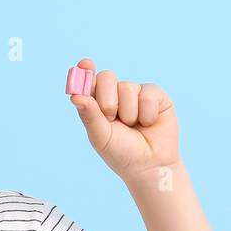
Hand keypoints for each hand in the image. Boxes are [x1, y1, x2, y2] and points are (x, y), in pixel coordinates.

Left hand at [69, 59, 179, 181]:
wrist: (150, 166)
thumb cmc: (122, 153)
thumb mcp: (101, 136)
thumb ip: (89, 115)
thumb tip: (75, 96)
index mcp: (96, 103)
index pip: (88, 81)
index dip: (85, 71)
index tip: (85, 64)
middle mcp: (115, 95)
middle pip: (106, 77)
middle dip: (106, 100)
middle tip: (111, 118)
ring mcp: (135, 93)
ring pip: (126, 87)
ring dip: (128, 113)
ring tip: (133, 126)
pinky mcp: (155, 95)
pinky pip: (147, 93)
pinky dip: (146, 113)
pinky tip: (148, 123)